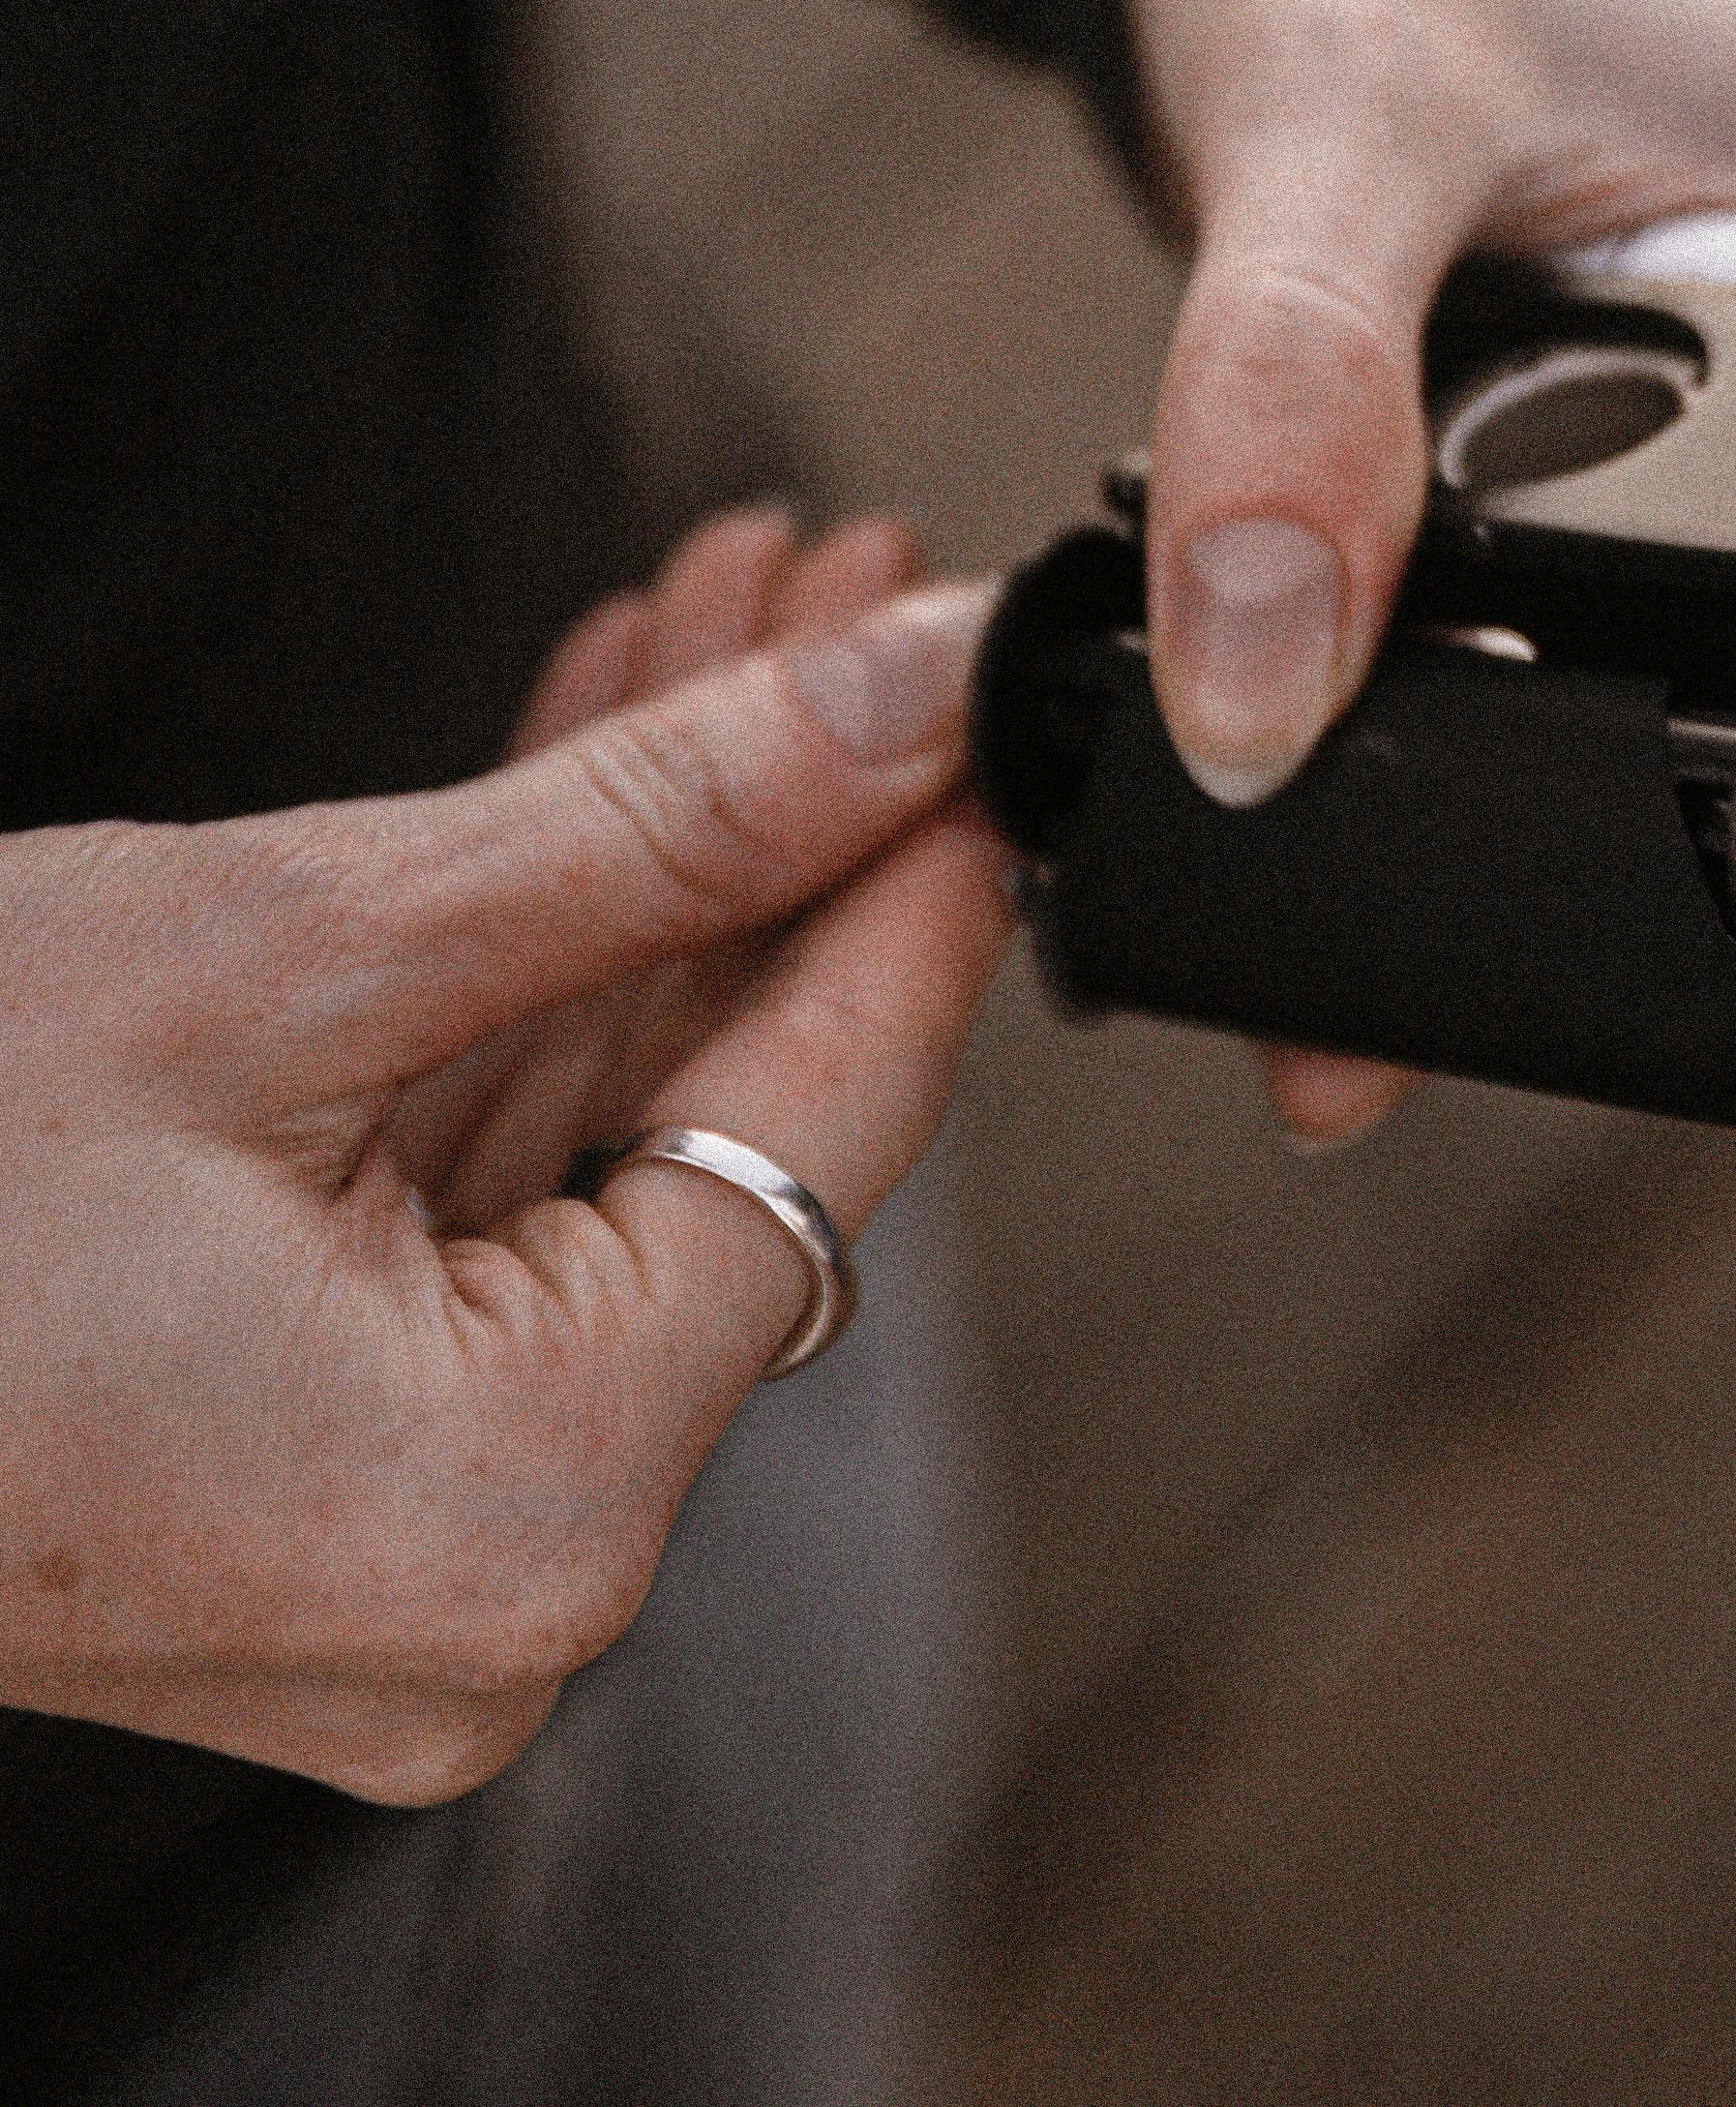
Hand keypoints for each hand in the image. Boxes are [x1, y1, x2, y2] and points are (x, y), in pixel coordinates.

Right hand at [0, 542, 1008, 1801]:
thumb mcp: (295, 949)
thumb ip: (651, 832)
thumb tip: (909, 695)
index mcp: (526, 1512)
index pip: (828, 1129)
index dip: (923, 878)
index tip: (999, 703)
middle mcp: (501, 1584)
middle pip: (722, 1119)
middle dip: (779, 821)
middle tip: (846, 592)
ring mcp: (408, 1538)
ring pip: (606, 1128)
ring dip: (664, 865)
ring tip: (748, 615)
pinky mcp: (328, 1461)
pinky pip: (490, 1186)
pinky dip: (537, 977)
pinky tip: (615, 758)